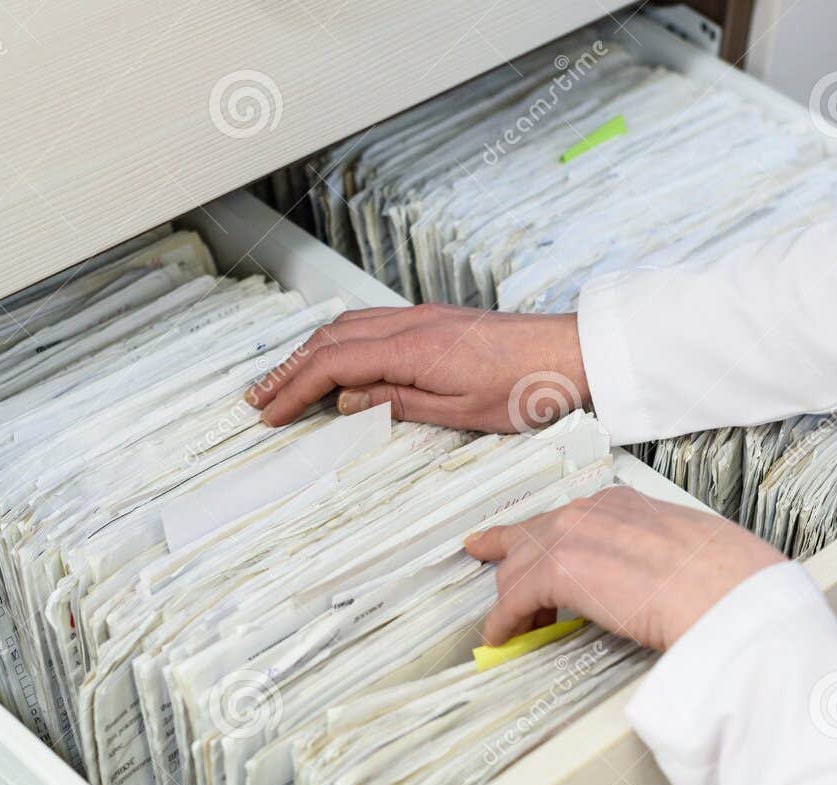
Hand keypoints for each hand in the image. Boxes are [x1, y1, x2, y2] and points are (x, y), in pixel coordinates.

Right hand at [245, 303, 588, 432]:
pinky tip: (336, 360)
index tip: (270, 414)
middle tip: (259, 397)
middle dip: (289, 369)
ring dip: (310, 354)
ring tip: (286, 380)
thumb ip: (397, 402)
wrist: (576, 355)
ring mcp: (423, 317)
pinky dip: (341, 344)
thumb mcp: (461, 412)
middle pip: (330, 339)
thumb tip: (346, 402)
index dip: (294, 390)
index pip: (333, 365)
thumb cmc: (531, 386)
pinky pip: (372, 325)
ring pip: (348, 327)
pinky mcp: (436, 321)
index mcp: (412, 347)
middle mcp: (411, 323)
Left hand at [465, 487, 787, 649]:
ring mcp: (572, 537)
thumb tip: (648, 581)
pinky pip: (512, 601)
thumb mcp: (687, 549)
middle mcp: (591, 512)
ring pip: (517, 570)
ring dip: (513, 603)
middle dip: (515, 571)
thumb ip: (651, 555)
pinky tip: (502, 638)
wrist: (729, 596)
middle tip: (512, 600)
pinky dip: (503, 623)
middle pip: (531, 541)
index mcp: (623, 504)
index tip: (528, 550)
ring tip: (515, 630)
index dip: (544, 544)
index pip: (567, 520)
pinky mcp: (558, 572)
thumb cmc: (726, 581)